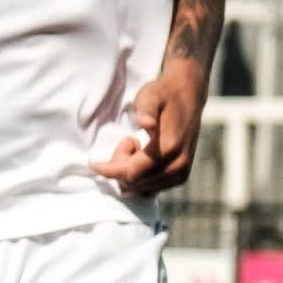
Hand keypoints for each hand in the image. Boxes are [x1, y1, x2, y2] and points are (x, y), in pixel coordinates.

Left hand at [93, 59, 202, 195]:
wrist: (189, 96)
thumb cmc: (163, 94)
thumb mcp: (150, 96)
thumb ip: (146, 110)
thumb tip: (145, 124)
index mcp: (169, 148)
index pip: (132, 173)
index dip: (109, 170)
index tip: (94, 162)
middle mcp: (178, 165)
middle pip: (135, 183)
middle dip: (120, 167)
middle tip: (126, 141)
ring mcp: (181, 172)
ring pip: (142, 188)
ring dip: (131, 172)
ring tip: (136, 147)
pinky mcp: (181, 175)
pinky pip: (152, 188)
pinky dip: (141, 177)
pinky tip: (143, 157)